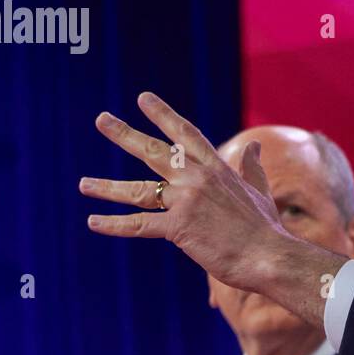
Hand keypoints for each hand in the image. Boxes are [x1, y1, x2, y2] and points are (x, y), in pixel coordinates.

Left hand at [80, 92, 285, 291]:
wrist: (270, 256)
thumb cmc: (266, 229)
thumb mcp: (259, 191)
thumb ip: (252, 167)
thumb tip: (254, 144)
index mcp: (216, 169)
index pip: (185, 134)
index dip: (163, 114)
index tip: (143, 99)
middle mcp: (198, 178)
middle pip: (154, 151)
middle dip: (124, 134)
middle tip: (101, 119)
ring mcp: (186, 201)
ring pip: (138, 190)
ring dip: (107, 187)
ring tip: (83, 184)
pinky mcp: (179, 228)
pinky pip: (139, 224)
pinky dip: (114, 224)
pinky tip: (93, 221)